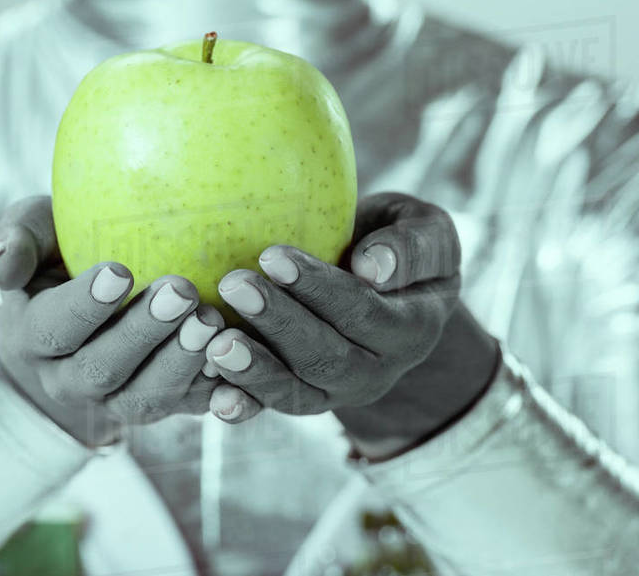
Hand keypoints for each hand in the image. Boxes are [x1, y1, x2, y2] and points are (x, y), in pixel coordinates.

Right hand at [0, 197, 224, 446]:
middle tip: (181, 289)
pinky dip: (218, 393)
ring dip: (181, 362)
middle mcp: (70, 380)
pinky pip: (189, 409)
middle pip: (103, 368)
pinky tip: (243, 362)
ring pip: (146, 398)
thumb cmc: (58, 256)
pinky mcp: (164, 406)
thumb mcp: (32, 234)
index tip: (120, 269)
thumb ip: (14, 240)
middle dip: (143, 332)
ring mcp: (118, 400)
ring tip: (212, 320)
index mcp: (34, 337)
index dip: (85, 305)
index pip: (54, 328)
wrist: (85, 309)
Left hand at [203, 193, 498, 457]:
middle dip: (278, 322)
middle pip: (326, 356)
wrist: (384, 287)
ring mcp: (339, 390)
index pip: (363, 311)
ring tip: (216, 343)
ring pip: (298, 391)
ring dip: (256, 369)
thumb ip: (410, 246)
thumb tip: (374, 268)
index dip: (318, 287)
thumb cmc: (395, 243)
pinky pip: (274, 407)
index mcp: (412, 327)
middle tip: (233, 285)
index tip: (272, 255)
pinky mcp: (304, 397)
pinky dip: (244, 405)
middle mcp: (378, 369)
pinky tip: (215, 399)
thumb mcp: (423, 230)